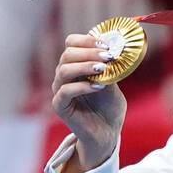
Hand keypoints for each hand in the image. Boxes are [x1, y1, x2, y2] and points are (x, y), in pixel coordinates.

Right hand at [51, 33, 126, 167]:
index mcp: (76, 65)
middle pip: (67, 54)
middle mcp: (64, 75)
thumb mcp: (113, 83)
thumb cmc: (109, 107)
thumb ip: (109, 68)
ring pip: (63, 70)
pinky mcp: (59, 106)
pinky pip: (65, 91)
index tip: (106, 45)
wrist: (107, 132)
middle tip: (108, 56)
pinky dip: (82, 86)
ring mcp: (60, 90)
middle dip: (89, 52)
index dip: (87, 40)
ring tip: (103, 69)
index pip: (72, 43)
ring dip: (85, 66)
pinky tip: (98, 86)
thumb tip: (113, 50)